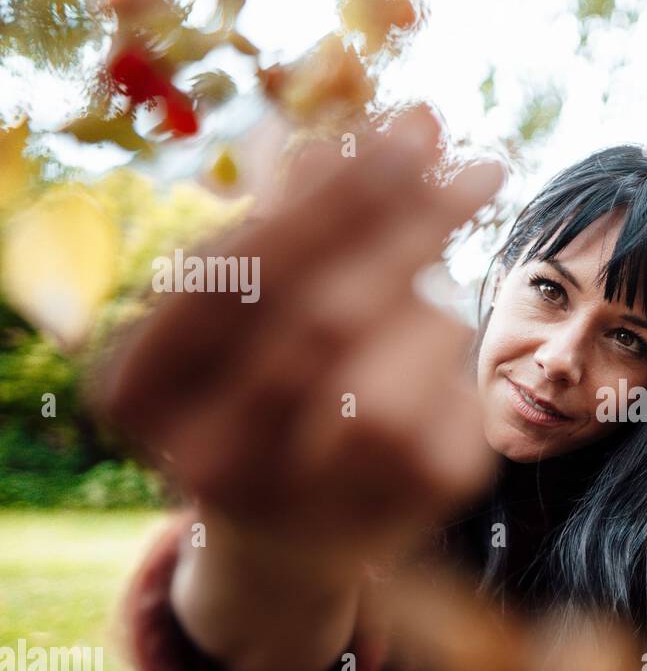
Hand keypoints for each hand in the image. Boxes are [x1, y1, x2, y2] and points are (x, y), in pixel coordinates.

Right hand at [95, 108, 504, 578]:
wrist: (287, 539)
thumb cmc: (258, 394)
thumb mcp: (248, 312)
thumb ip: (295, 222)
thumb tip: (382, 130)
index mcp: (140, 391)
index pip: (241, 272)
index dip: (336, 196)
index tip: (415, 132)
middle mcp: (208, 460)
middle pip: (327, 316)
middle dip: (415, 225)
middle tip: (482, 166)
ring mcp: (304, 502)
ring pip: (398, 359)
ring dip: (432, 294)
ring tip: (422, 287)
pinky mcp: (399, 515)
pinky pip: (457, 393)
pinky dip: (454, 349)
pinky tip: (433, 347)